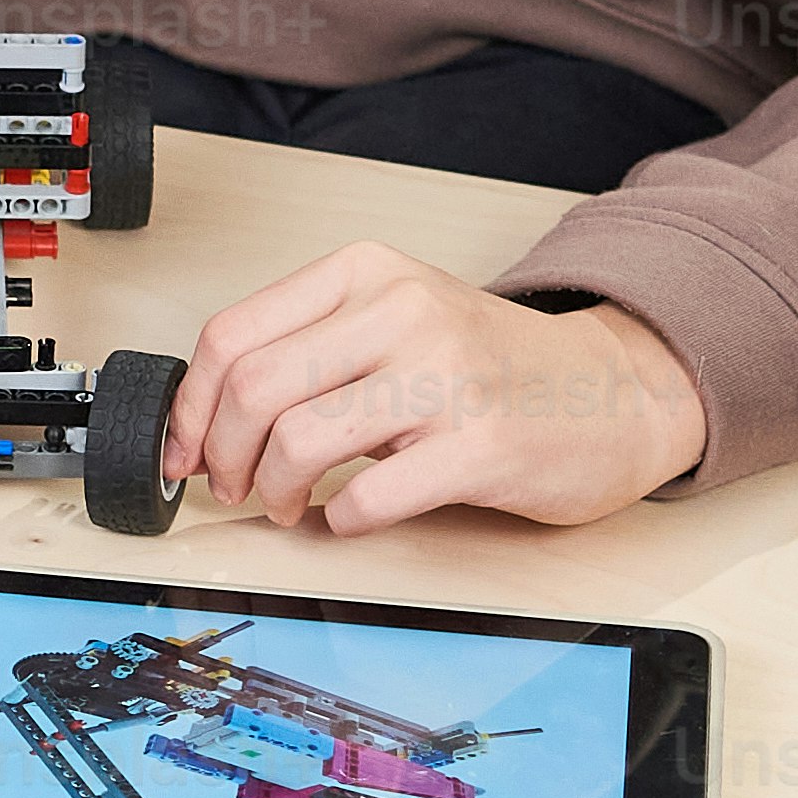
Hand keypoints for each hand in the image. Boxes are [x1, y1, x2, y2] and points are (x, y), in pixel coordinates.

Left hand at [172, 246, 705, 534]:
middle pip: (254, 390)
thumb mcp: (396, 319)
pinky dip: (341, 522)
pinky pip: (370, 498)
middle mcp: (402, 314)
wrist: (612, 389)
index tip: (184, 450)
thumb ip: (311, 345)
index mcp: (367, 275)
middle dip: (222, 456)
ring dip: (274, 492)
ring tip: (289, 504)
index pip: (233, 334)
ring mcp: (444, 378)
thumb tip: (208, 413)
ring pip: (298, 442)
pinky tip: (350, 518)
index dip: (191, 407)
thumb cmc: (491, 363)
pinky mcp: (480, 445)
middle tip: (233, 487)